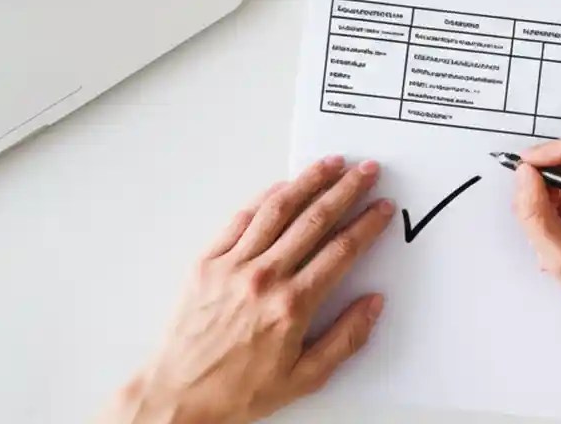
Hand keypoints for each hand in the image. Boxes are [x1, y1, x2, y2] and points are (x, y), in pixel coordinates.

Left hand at [96, 157, 395, 423]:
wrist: (179, 395)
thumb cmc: (239, 391)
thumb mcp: (305, 378)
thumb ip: (346, 339)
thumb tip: (373, 304)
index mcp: (292, 306)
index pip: (342, 251)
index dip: (367, 224)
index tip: (381, 208)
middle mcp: (264, 278)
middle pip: (315, 220)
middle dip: (346, 190)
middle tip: (366, 171)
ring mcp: (233, 265)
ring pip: (278, 209)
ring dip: (308, 181)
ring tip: (330, 164)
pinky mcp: (207, 262)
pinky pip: (241, 219)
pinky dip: (265, 197)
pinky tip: (283, 186)